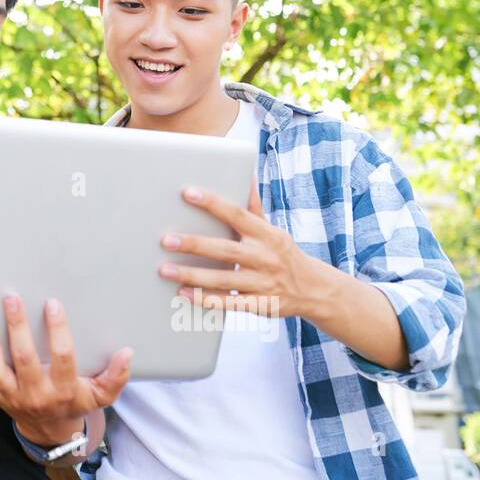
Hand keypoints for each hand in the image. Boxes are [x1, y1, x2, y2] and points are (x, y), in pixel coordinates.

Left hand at [0, 294, 131, 446]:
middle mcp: (36, 392)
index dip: (58, 330)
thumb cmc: (76, 402)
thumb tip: (126, 352)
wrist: (52, 431)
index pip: (62, 356)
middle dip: (17, 327)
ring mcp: (12, 394)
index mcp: (63, 388)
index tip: (53, 304)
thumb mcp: (101, 394)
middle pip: (24, 358)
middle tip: (12, 298)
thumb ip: (115, 375)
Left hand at [156, 178, 324, 320]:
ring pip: (224, 280)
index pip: (237, 215)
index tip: (188, 193)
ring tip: (165, 270)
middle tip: (166, 240)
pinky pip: (230, 304)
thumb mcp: (273, 229)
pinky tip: (183, 294)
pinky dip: (206, 300)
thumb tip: (247, 174)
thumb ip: (254, 206)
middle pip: (226, 250)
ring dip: (193, 275)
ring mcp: (262, 283)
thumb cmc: (283, 254)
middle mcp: (264, 257)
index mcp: (266, 235)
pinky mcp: (260, 305)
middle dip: (195, 245)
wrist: (314, 290)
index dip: (213, 203)